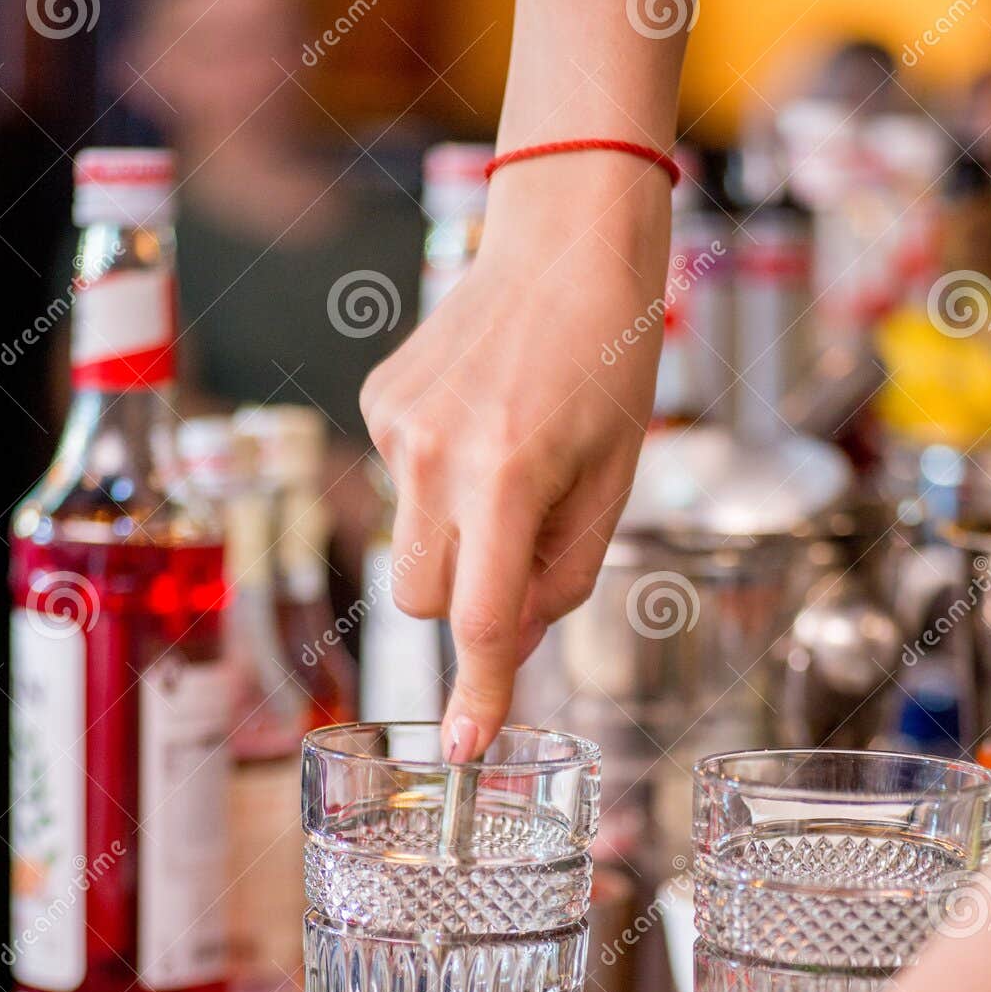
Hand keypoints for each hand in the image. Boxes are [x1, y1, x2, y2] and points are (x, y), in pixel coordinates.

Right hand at [360, 154, 670, 757]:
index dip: (480, 692)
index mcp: (509, 476)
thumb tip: (506, 643)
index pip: (482, 619)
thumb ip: (560, 576)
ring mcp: (395, 425)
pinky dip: (439, 480)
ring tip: (505, 460)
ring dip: (454, 538)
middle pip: (426, 600)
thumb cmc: (609, 364)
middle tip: (525, 541)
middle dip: (468, 600)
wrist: (566, 244)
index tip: (467, 748)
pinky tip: (479, 420)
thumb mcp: (612, 483)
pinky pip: (401, 484)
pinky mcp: (378, 401)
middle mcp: (436, 454)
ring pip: (408, 546)